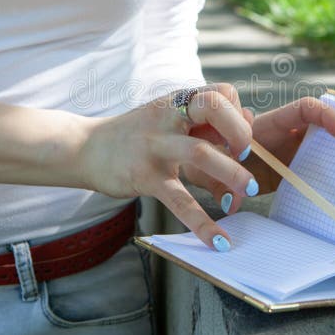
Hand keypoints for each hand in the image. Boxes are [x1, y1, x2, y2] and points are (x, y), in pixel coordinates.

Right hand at [78, 83, 254, 250]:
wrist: (84, 148)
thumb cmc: (136, 136)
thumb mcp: (169, 121)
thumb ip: (206, 125)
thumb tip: (248, 130)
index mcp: (178, 102)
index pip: (221, 92)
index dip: (238, 112)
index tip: (239, 136)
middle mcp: (167, 118)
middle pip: (214, 107)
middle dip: (240, 131)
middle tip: (248, 154)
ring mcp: (155, 146)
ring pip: (200, 153)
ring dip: (232, 172)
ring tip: (250, 190)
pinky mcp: (145, 177)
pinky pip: (179, 201)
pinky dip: (203, 224)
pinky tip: (220, 242)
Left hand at [195, 96, 334, 214]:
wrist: (205, 165)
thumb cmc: (207, 158)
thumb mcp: (212, 167)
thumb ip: (222, 180)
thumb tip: (233, 202)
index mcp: (270, 125)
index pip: (305, 109)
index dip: (327, 115)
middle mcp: (286, 136)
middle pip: (324, 128)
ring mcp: (291, 152)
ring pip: (324, 150)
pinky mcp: (292, 172)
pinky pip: (317, 173)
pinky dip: (330, 182)